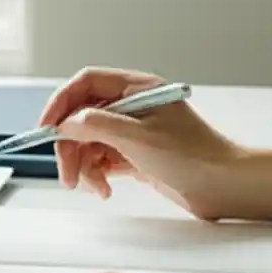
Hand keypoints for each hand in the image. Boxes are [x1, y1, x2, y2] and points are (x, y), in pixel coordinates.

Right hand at [42, 67, 242, 217]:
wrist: (225, 186)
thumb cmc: (196, 156)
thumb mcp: (139, 137)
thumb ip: (98, 125)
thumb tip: (68, 123)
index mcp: (137, 89)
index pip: (86, 83)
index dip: (61, 103)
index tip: (46, 127)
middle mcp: (134, 106)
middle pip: (83, 117)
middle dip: (71, 145)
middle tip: (67, 173)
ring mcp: (134, 131)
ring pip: (90, 142)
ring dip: (83, 164)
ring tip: (90, 186)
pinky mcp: (137, 155)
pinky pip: (103, 160)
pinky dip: (97, 174)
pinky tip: (104, 189)